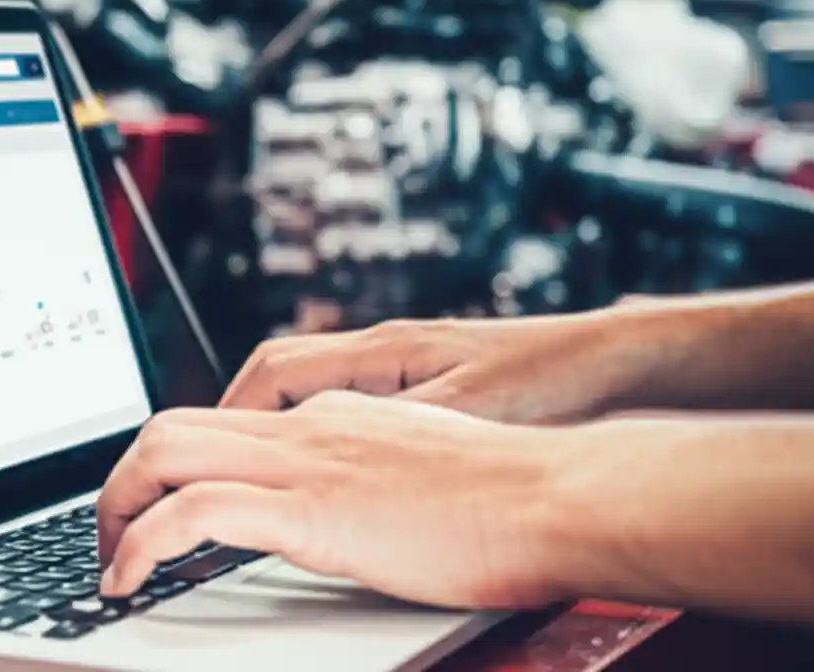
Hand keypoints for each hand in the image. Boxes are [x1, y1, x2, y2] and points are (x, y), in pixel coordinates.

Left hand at [97, 392, 571, 608]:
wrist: (559, 496)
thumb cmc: (516, 497)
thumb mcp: (429, 468)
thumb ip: (377, 474)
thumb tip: (354, 504)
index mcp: (332, 417)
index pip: (224, 422)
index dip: (177, 464)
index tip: (160, 507)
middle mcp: (306, 426)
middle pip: (173, 424)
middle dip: (123, 479)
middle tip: (112, 532)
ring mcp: (305, 462)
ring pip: (165, 452)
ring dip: (117, 505)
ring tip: (109, 561)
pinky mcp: (310, 509)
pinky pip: (191, 514)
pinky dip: (142, 543)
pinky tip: (129, 580)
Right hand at [220, 312, 650, 423]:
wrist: (605, 358)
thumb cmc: (546, 378)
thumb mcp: (469, 411)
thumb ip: (398, 425)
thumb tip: (330, 449)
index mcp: (382, 350)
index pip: (274, 370)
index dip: (231, 411)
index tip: (208, 450)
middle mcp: (381, 348)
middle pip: (277, 370)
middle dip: (235, 414)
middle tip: (212, 460)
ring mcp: (399, 361)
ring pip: (308, 383)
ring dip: (272, 420)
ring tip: (254, 466)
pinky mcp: (420, 378)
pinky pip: (342, 397)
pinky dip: (313, 426)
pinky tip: (324, 462)